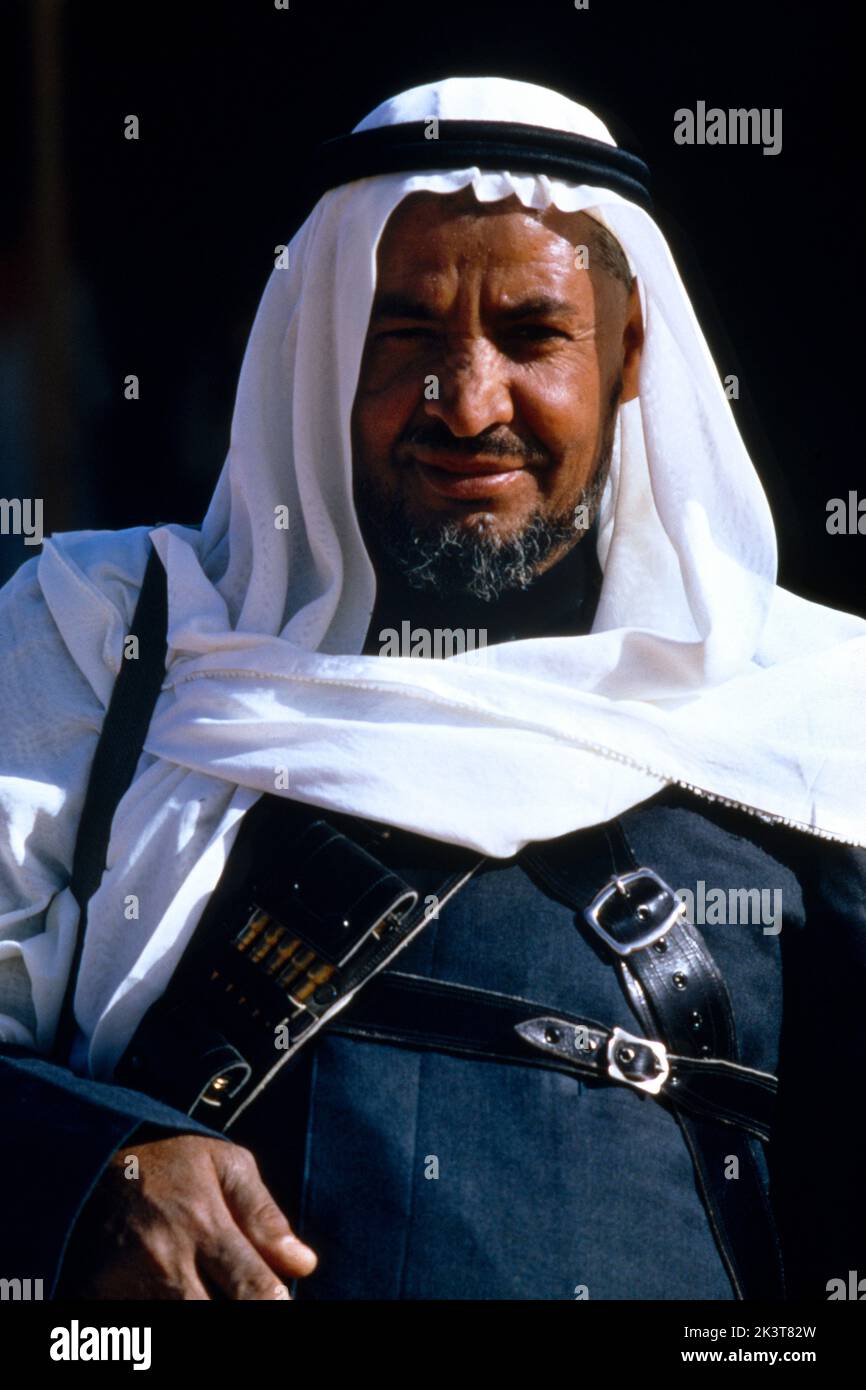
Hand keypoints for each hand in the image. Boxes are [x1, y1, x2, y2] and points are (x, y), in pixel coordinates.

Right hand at [58, 1133, 317, 1298]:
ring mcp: (130, 1288)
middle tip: (243, 1296)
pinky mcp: (102, 1300)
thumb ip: (264, 1215)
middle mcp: (167, 1262)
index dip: (275, 1304)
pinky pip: (142, 1326)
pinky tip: (179, 1295)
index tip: (280, 1301)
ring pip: (182, 1324)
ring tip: (206, 1287)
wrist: (85, 1161)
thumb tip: (302, 1264)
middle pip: (216, 1319)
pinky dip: (164, 1311)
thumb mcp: (222, 1164)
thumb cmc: (165, 1162)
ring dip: (202, 1311)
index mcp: (204, 1225)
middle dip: (241, 1315)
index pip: (254, 1289)